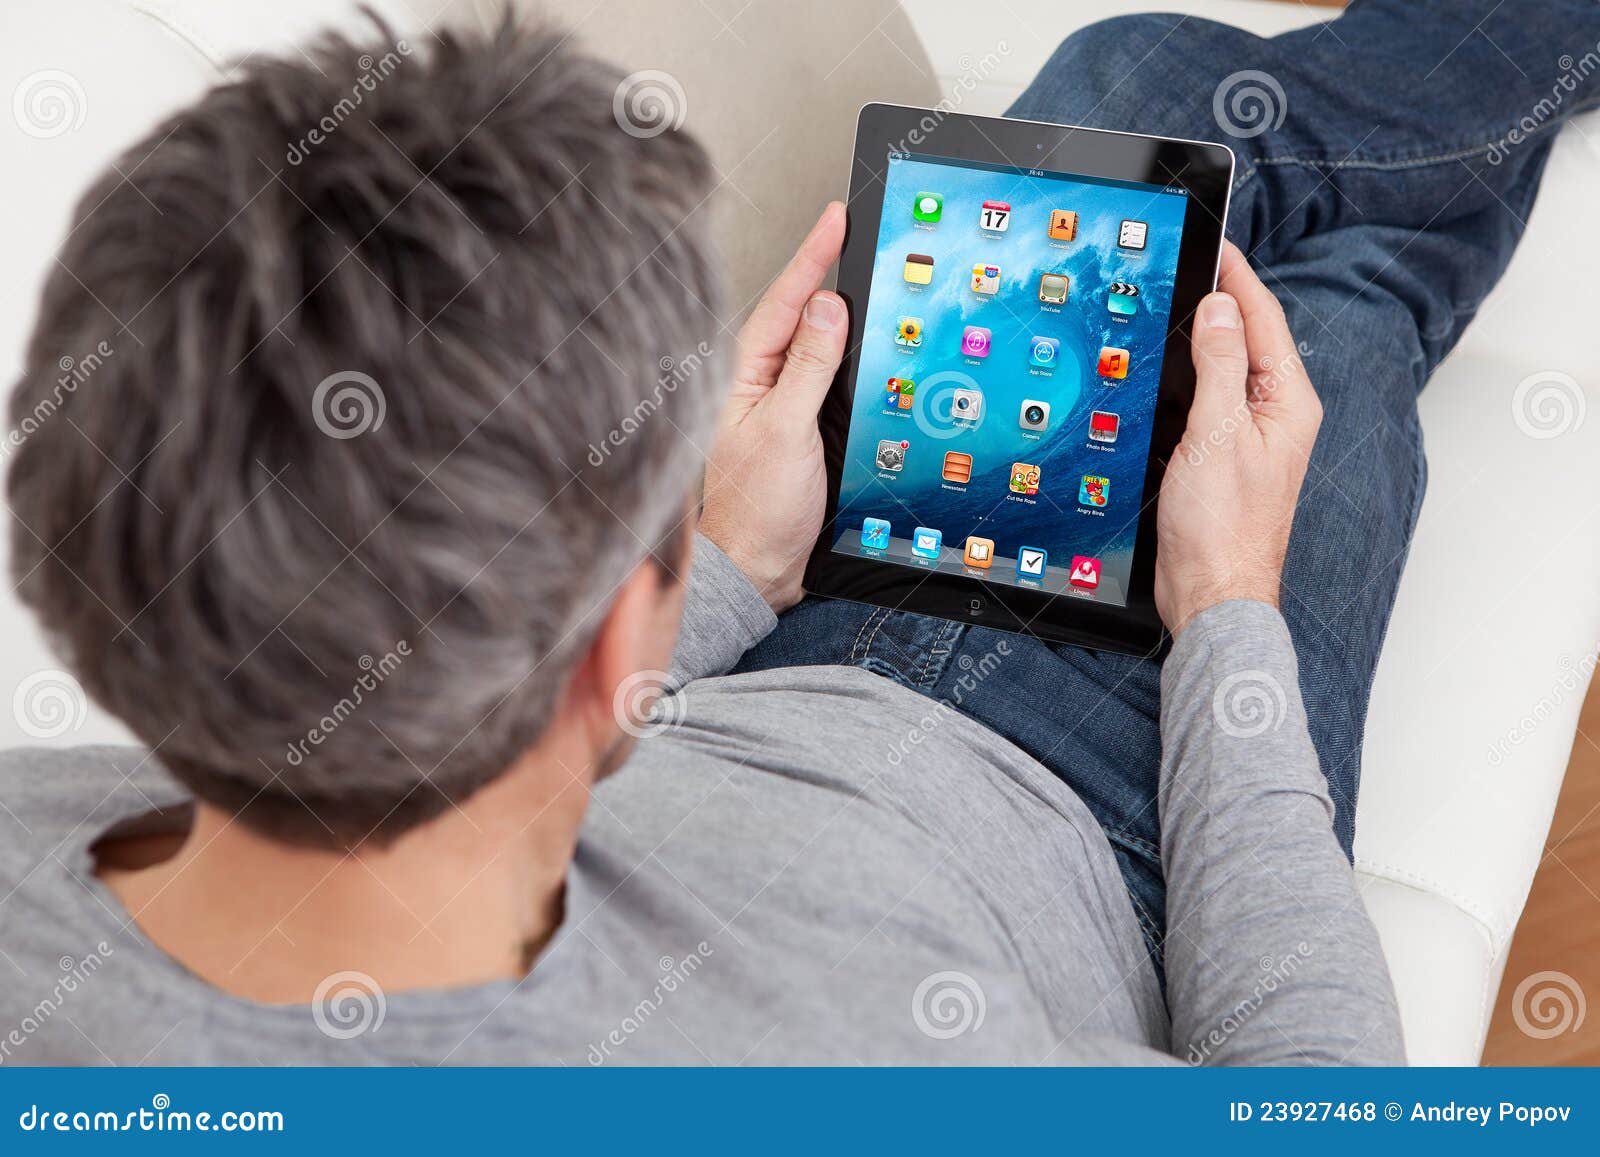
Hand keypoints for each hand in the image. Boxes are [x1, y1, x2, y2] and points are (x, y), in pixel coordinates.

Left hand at [700, 203, 847, 611]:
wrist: (757, 575)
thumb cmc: (756, 514)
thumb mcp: (787, 431)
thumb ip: (808, 367)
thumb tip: (827, 306)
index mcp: (745, 376)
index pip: (786, 301)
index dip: (814, 256)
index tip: (837, 216)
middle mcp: (760, 386)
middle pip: (802, 317)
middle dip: (828, 273)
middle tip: (857, 229)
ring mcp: (780, 408)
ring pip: (818, 348)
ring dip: (842, 320)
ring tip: (864, 276)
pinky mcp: (800, 433)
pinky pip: (828, 383)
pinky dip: (849, 362)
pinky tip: (863, 351)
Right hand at [1155, 242, 1322, 635]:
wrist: (1211, 592)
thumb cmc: (1224, 527)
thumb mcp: (1218, 433)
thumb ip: (1219, 365)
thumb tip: (1219, 307)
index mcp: (1286, 402)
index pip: (1262, 320)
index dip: (1237, 278)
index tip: (1216, 244)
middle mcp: (1271, 415)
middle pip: (1242, 341)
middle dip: (1215, 302)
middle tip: (1185, 266)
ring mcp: (1243, 437)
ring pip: (1218, 372)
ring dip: (1196, 343)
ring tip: (1169, 307)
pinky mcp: (1215, 458)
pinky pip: (1200, 404)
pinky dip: (1181, 383)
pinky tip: (1159, 375)